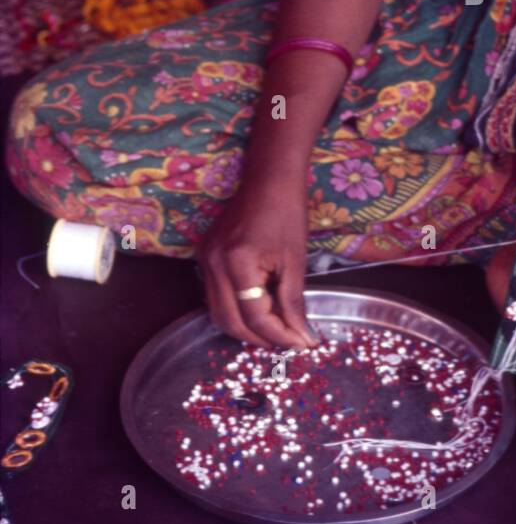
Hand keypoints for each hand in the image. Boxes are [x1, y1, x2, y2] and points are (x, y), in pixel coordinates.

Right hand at [195, 180, 318, 351]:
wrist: (269, 179)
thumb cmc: (287, 213)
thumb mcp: (295, 260)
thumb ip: (294, 302)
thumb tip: (301, 338)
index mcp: (237, 262)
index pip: (254, 315)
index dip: (279, 335)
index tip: (302, 345)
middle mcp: (213, 264)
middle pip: (230, 321)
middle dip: (260, 338)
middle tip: (289, 343)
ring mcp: (205, 260)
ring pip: (218, 313)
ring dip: (246, 328)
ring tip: (276, 331)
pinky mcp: (205, 257)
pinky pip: (216, 297)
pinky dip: (236, 310)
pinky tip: (259, 311)